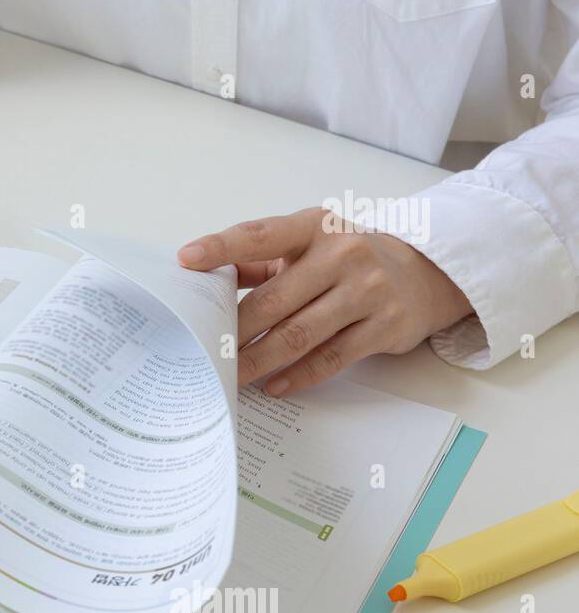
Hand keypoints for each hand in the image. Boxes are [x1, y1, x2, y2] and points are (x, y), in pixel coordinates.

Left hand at [177, 207, 472, 395]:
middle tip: (203, 351)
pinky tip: (273, 385)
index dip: (220, 247)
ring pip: (299, 334)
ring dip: (259, 359)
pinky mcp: (385, 326)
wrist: (426, 271)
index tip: (186, 259)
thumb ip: (261, 260)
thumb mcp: (310, 244)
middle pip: (274, 299)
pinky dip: (298, 375)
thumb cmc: (348, 258)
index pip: (259, 234)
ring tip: (230, 375)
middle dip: (235, 330)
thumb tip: (206, 280)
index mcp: (314, 226)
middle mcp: (343, 254)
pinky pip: (331, 358)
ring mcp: (367, 290)